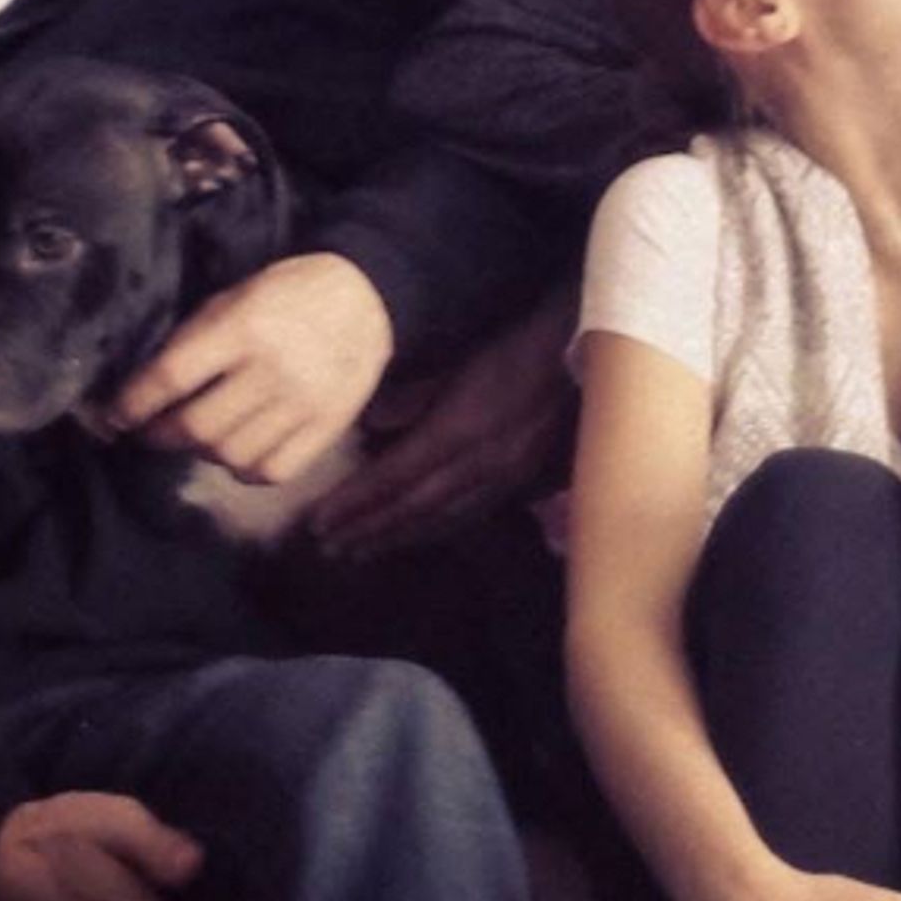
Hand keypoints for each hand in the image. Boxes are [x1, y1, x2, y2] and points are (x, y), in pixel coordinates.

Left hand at [108, 252, 392, 483]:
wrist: (367, 297)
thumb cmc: (288, 292)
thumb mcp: (235, 297)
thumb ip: (195, 339)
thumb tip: (144, 387)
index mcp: (244, 326)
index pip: (172, 376)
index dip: (134, 403)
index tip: (114, 417)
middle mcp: (272, 369)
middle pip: (198, 427)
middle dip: (161, 435)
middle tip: (152, 431)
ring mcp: (303, 403)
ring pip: (232, 454)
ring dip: (203, 452)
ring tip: (200, 436)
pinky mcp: (328, 427)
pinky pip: (272, 470)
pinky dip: (245, 470)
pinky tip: (238, 452)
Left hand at [308, 284, 577, 560]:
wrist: (582, 358)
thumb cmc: (515, 348)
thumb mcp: (457, 363)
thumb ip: (414, 396)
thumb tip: (370, 424)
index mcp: (458, 431)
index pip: (394, 476)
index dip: (354, 502)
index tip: (318, 521)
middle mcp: (479, 465)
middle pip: (413, 508)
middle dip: (368, 530)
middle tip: (328, 549)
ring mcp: (504, 479)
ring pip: (442, 520)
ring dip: (398, 539)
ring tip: (360, 552)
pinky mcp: (523, 483)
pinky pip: (470, 516)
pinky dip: (436, 530)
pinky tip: (418, 536)